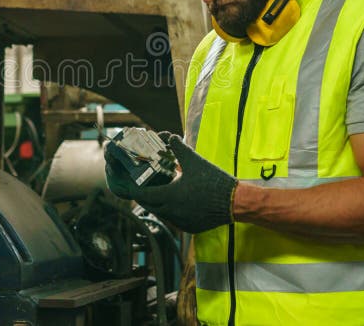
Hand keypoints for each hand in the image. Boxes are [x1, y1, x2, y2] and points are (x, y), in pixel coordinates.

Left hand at [104, 132, 237, 232]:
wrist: (235, 202)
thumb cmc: (214, 181)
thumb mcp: (194, 161)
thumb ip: (178, 147)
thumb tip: (167, 135)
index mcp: (170, 196)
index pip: (142, 196)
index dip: (132, 189)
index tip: (128, 183)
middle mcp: (172, 212)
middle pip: (149, 205)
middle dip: (143, 195)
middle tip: (142, 184)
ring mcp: (180, 222)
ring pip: (160, 213)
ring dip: (157, 203)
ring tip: (158, 190)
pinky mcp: (189, 228)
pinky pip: (173, 219)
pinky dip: (170, 210)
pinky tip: (175, 200)